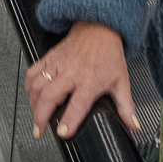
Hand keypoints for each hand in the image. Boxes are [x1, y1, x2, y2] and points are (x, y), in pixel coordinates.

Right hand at [24, 21, 139, 138]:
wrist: (99, 29)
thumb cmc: (108, 54)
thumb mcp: (121, 81)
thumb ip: (126, 106)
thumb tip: (133, 125)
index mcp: (89, 81)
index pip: (78, 104)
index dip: (69, 120)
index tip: (62, 133)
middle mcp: (70, 74)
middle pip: (49, 96)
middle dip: (41, 116)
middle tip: (40, 130)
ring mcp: (57, 66)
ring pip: (37, 85)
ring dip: (33, 103)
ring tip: (36, 116)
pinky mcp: (49, 58)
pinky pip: (33, 72)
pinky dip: (29, 85)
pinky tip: (32, 95)